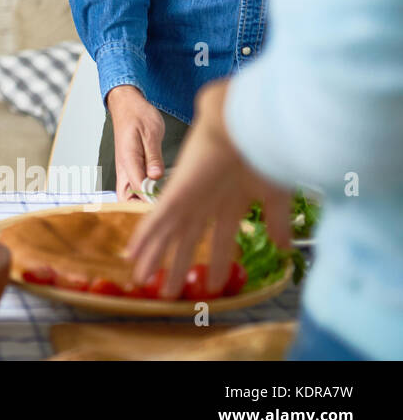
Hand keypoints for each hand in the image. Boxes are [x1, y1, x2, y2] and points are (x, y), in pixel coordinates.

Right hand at [106, 84, 164, 200]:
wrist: (127, 104)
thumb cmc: (138, 115)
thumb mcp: (151, 133)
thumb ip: (153, 157)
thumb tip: (155, 177)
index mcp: (127, 160)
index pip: (137, 188)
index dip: (151, 200)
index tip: (167, 205)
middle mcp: (123, 167)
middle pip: (126, 198)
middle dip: (141, 207)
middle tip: (164, 207)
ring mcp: (125, 168)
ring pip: (129, 194)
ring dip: (143, 201)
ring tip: (164, 201)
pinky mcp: (130, 166)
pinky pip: (134, 185)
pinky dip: (145, 193)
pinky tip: (160, 191)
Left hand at [126, 79, 290, 297]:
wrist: (244, 126)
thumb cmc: (262, 154)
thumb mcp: (273, 197)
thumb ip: (276, 223)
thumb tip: (285, 249)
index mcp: (229, 204)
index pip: (219, 242)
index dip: (215, 264)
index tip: (212, 287)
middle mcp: (205, 204)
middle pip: (186, 243)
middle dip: (176, 267)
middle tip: (166, 293)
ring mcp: (189, 199)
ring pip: (167, 235)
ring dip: (154, 258)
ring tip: (141, 280)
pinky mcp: (177, 194)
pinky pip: (157, 220)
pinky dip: (145, 237)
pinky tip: (132, 253)